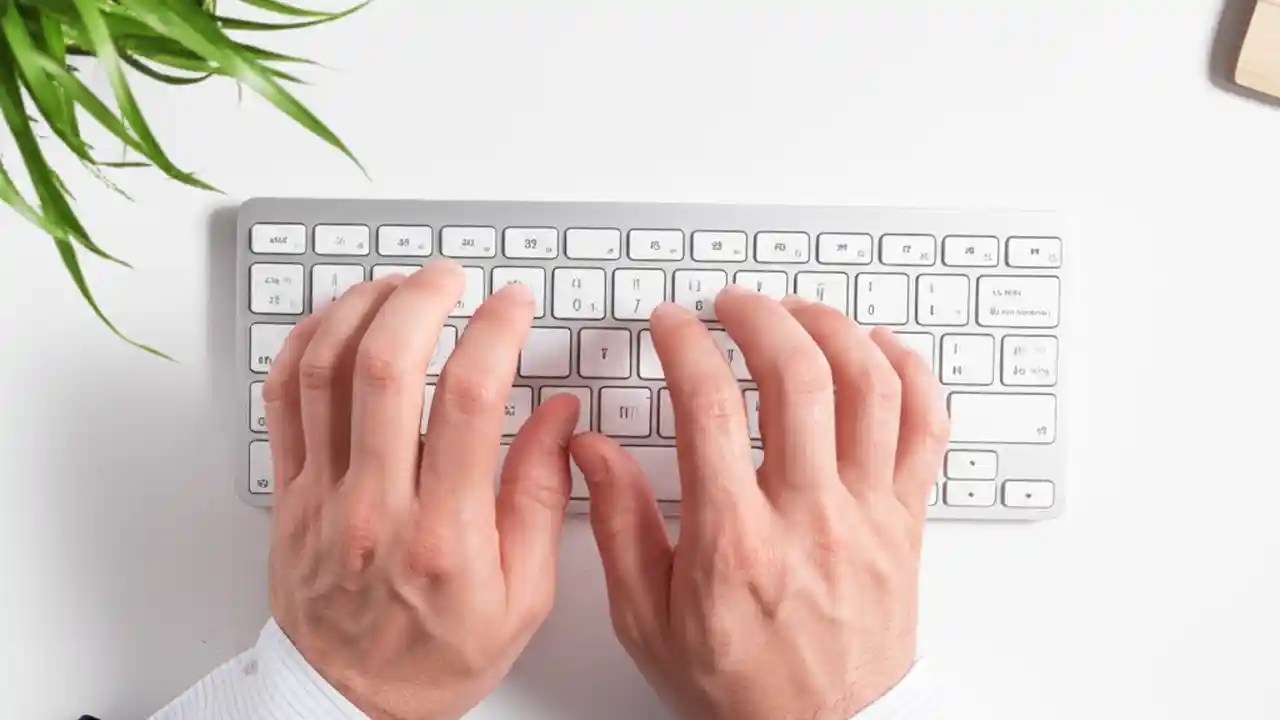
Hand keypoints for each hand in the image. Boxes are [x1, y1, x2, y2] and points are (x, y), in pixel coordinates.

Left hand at [261, 261, 578, 719]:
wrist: (349, 701)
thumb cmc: (439, 655)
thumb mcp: (523, 597)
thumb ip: (540, 497)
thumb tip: (558, 417)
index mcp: (445, 533)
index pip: (469, 400)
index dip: (496, 332)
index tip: (514, 305)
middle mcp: (376, 505)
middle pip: (384, 367)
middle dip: (422, 298)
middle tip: (452, 277)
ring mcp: (322, 496)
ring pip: (323, 370)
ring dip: (362, 307)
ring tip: (400, 286)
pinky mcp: (287, 494)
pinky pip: (281, 399)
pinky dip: (305, 342)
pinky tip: (338, 321)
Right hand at [572, 287, 947, 719]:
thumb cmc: (737, 687)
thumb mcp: (647, 619)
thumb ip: (618, 525)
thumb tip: (593, 449)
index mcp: (734, 542)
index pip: (708, 407)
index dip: (683, 345)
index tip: (670, 325)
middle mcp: (809, 519)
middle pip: (797, 376)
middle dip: (757, 315)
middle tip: (730, 304)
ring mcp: (868, 516)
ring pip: (870, 386)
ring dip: (829, 328)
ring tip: (794, 314)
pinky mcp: (907, 522)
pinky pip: (928, 426)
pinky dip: (907, 370)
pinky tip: (874, 350)